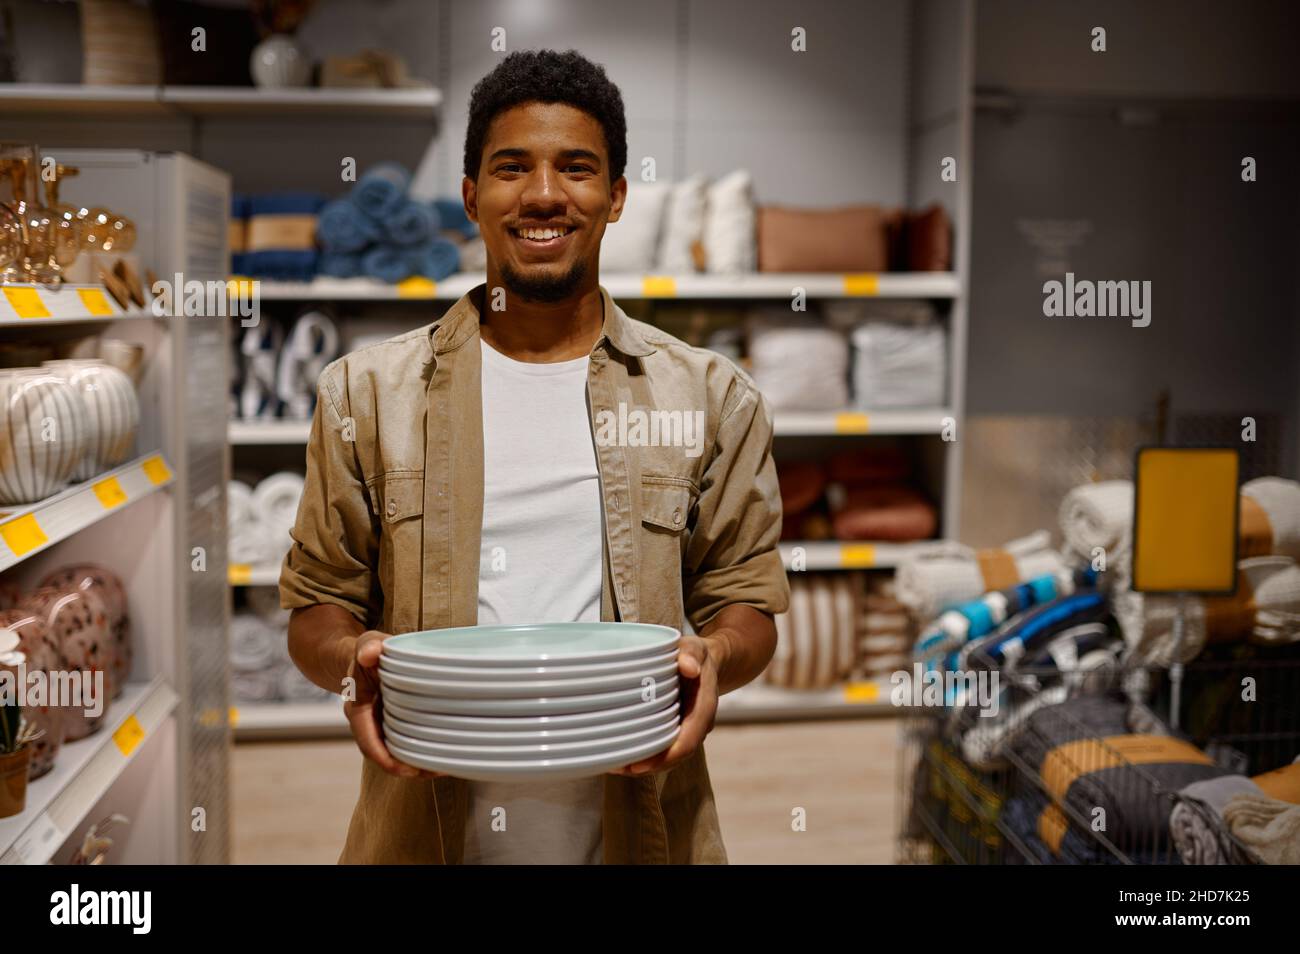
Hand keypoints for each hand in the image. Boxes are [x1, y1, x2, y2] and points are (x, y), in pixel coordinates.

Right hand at [343, 629, 440, 779]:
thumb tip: (370, 654)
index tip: (408, 770)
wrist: (365, 655)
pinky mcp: (393, 724)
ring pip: (396, 752)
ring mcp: (380, 726)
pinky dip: (420, 749)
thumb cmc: (367, 650)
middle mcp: (367, 724)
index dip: (387, 760)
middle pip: (384, 756)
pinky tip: (442, 752)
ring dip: (417, 763)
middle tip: (435, 771)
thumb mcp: (367, 643)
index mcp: (357, 710)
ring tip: (444, 767)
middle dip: (407, 768)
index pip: (368, 744)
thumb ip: (368, 647)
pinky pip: (405, 742)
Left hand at [612, 633, 724, 776]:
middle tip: (616, 767)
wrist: (708, 662)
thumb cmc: (696, 654)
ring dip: (644, 764)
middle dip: (648, 766)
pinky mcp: (679, 730)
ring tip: (614, 765)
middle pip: (675, 756)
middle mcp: (699, 726)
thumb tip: (689, 667)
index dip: (664, 757)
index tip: (638, 766)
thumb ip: (692, 655)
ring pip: (669, 756)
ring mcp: (689, 731)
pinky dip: (646, 754)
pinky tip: (623, 754)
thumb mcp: (695, 648)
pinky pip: (665, 748)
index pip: (687, 743)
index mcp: (704, 709)